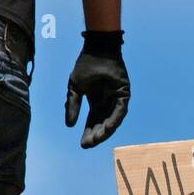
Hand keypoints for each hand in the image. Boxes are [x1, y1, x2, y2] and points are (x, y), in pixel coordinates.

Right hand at [65, 31, 129, 147]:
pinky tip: (107, 129)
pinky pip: (120, 111)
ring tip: (96, 140)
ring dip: (105, 131)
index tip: (82, 144)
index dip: (88, 132)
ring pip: (112, 120)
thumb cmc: (86, 65)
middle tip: (88, 144)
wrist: (96, 50)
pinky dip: (114, 120)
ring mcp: (116, 98)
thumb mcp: (75, 88)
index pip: (93, 121)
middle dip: (96, 135)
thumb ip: (72, 105)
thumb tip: (69, 126)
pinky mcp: (124, 94)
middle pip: (102, 123)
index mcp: (96, 101)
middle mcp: (107, 102)